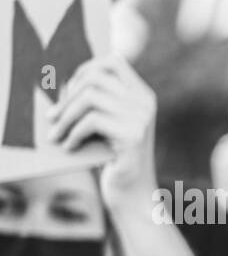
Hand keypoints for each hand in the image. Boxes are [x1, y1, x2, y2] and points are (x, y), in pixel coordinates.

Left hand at [48, 56, 157, 213]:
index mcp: (143, 96)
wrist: (133, 194)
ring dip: (66, 115)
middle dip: (68, 95)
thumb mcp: (107, 123)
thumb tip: (66, 79)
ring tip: (57, 133)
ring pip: (90, 97)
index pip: (113, 61)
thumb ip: (99, 100)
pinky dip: (73, 133)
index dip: (85, 68)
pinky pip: (91, 120)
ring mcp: (142, 119)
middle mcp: (146, 104)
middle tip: (54, 116)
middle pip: (96, 77)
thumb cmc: (113, 157)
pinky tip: (69, 147)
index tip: (68, 89)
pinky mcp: (133, 137)